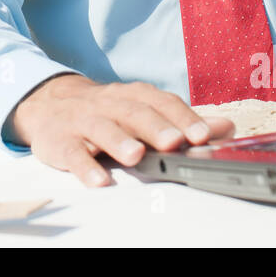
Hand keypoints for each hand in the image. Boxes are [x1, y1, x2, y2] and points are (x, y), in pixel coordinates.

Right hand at [8, 74, 234, 186]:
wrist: (49, 104)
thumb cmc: (107, 111)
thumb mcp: (142, 110)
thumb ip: (183, 121)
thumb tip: (226, 128)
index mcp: (134, 96)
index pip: (162, 102)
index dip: (182, 118)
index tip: (202, 135)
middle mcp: (110, 104)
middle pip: (134, 112)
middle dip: (155, 127)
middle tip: (174, 142)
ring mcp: (83, 121)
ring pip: (102, 128)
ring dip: (119, 141)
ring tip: (136, 156)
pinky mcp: (61, 141)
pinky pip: (72, 153)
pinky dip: (84, 167)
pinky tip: (98, 181)